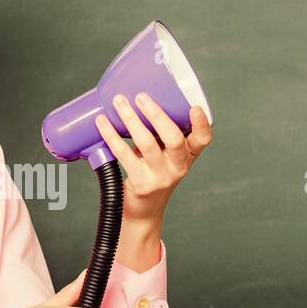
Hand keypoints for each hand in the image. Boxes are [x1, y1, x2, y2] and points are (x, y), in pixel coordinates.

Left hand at [94, 95, 212, 222]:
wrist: (144, 210)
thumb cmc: (153, 173)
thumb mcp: (164, 154)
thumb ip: (159, 133)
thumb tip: (133, 98)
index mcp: (188, 155)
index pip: (203, 139)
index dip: (201, 124)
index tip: (195, 108)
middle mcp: (178, 166)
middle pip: (174, 138)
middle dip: (157, 115)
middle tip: (141, 97)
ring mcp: (161, 177)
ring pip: (147, 144)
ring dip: (131, 120)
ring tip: (119, 102)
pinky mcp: (142, 184)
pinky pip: (125, 155)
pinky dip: (112, 136)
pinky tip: (103, 123)